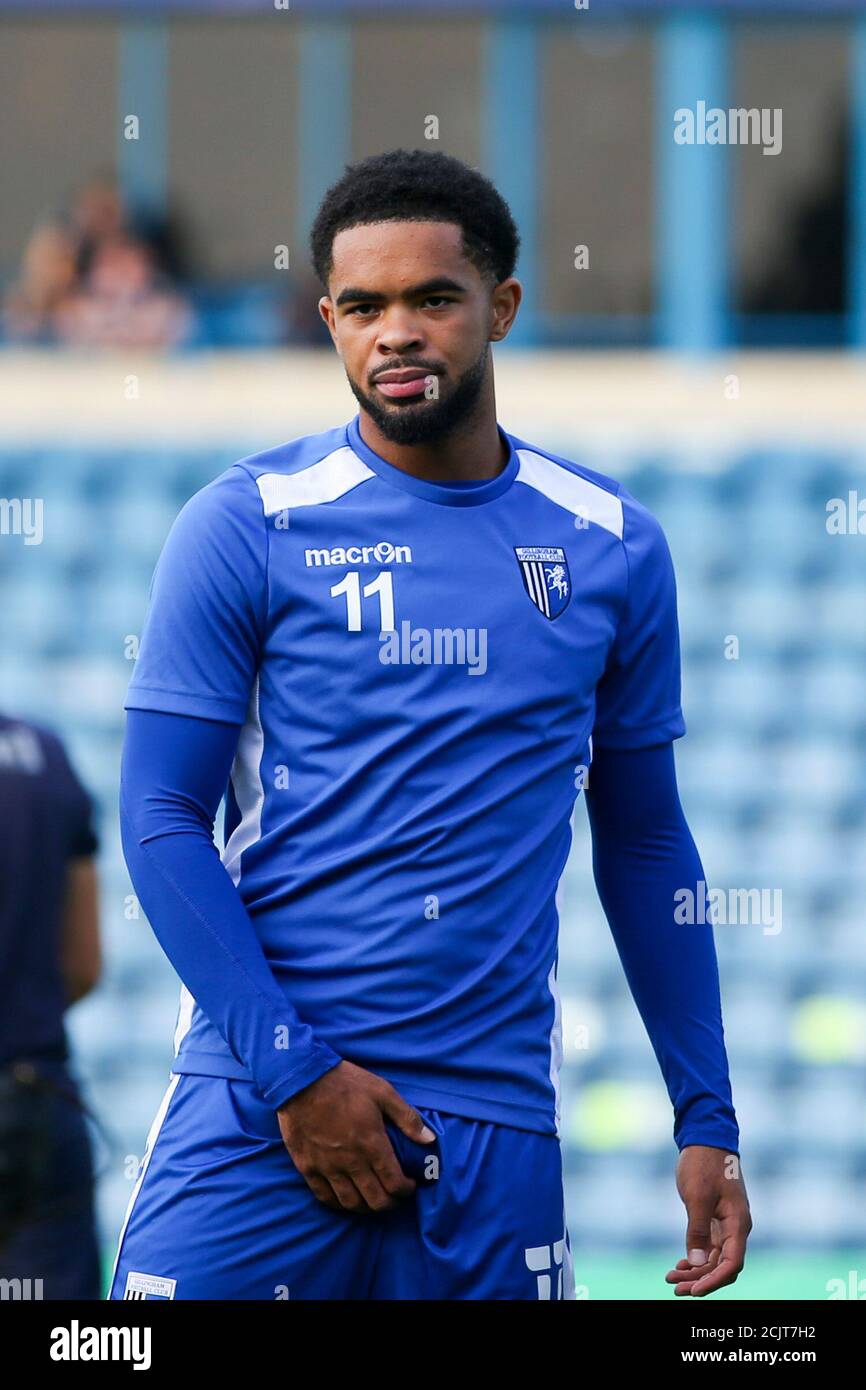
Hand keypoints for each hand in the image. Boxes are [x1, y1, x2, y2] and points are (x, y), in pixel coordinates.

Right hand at [277, 1059, 434, 1213]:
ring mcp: (327, 1167)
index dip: (406, 1190)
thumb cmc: (345, 1083)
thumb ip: (408, 1118)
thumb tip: (430, 1140)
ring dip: (366, 1207)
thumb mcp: (382, 1092)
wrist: (302, 1079)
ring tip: (372, 1198)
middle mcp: (351, 1162)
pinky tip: (346, 1197)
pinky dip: (339, 1203)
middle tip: (394, 1195)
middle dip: (390, 1203)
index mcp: (372, 1144)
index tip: (410, 1185)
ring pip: (351, 1204)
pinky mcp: (307, 1167)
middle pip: (376, 1201)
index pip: (395, 1184)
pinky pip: (325, 1197)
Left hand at [665, 1145, 751, 1295]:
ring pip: (714, 1258)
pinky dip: (695, 1257)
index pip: (731, 1263)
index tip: (694, 1290)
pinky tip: (680, 1264)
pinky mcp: (715, 1219)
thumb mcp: (697, 1196)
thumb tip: (697, 1262)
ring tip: (671, 1278)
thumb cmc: (703, 1164)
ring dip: (695, 1271)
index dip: (714, 1281)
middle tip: (675, 1288)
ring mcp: (726, 1224)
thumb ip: (697, 1230)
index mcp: (738, 1223)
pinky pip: (708, 1246)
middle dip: (700, 1280)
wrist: (705, 1139)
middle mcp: (735, 1228)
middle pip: (722, 1265)